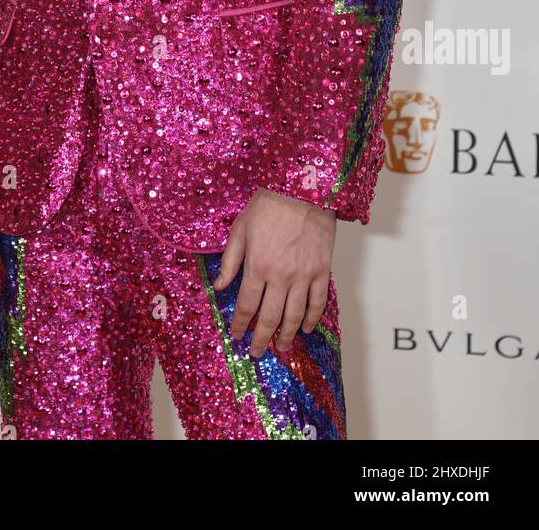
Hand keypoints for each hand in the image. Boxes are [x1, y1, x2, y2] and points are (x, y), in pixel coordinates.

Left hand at [213, 188, 336, 359]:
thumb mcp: (240, 228)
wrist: (302, 188)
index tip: (237, 335)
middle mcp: (281, 276)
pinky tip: (307, 328)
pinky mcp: (322, 271)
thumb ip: (230, 260)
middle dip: (261, 338)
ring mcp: (304, 276)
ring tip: (282, 348)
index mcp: (258, 266)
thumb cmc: (268, 205)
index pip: (247, 305)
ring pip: (295, 316)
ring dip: (287, 335)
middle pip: (270, 318)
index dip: (240, 324)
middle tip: (257, 352)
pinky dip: (312, 319)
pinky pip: (318, 302)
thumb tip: (219, 286)